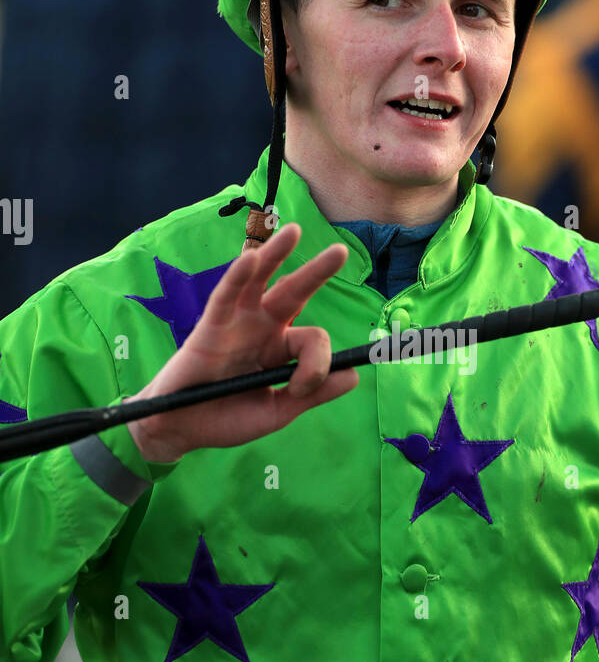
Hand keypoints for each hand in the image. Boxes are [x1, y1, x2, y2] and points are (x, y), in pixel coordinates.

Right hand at [126, 222, 357, 461]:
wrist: (182, 430)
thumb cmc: (227, 419)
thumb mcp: (278, 411)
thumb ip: (312, 393)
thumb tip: (353, 376)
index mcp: (280, 348)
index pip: (312, 339)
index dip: (317, 363)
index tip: (300, 388)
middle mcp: (261, 329)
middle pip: (293, 292)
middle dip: (316, 271)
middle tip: (341, 251)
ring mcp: (235, 323)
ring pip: (258, 282)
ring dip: (275, 254)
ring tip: (293, 230)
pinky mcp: (209, 327)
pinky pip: (224, 296)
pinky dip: (237, 277)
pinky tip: (251, 257)